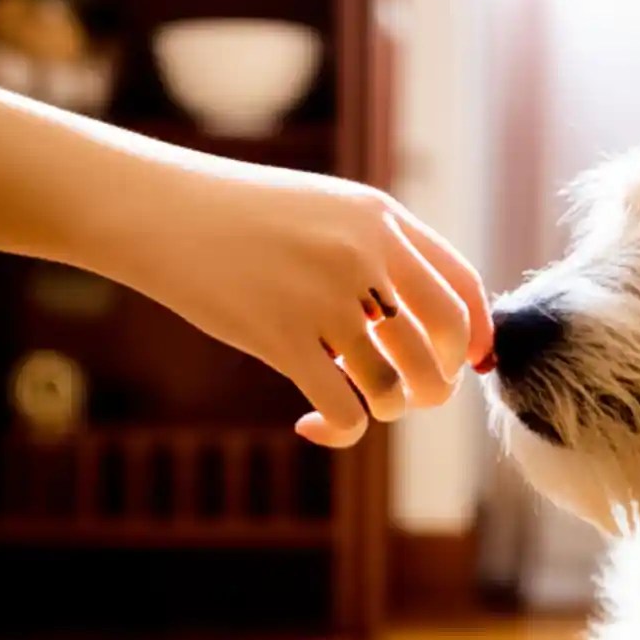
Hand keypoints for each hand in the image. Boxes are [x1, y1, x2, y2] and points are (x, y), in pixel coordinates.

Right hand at [120, 166, 492, 447]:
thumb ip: (381, 251)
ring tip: (358, 401)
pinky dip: (341, 430)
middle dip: (441, 381)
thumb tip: (428, 325)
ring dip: (386, 409)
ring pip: (396, 384)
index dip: (478, 335)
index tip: (470, 363)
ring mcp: (326, 295)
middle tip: (414, 394)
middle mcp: (365, 253)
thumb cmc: (244, 216)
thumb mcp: (326, 209)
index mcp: (382, 219)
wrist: (161, 212)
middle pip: (446, 340)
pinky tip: (312, 422)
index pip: (464, 285)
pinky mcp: (282, 336)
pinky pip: (345, 408)